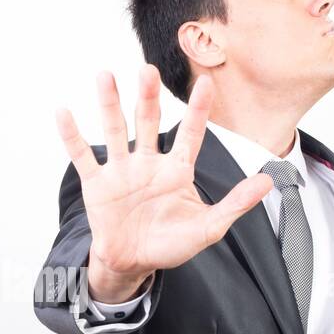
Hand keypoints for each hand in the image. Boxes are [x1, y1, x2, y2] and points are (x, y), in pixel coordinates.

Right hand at [55, 66, 272, 302]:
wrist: (133, 264)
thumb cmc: (170, 245)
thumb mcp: (208, 227)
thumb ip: (236, 203)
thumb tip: (269, 181)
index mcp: (177, 170)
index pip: (191, 134)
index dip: (199, 110)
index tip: (206, 83)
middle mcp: (148, 162)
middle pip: (149, 122)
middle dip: (148, 96)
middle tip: (147, 70)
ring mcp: (121, 170)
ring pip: (115, 130)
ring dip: (109, 104)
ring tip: (105, 77)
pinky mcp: (97, 183)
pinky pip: (82, 156)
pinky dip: (72, 135)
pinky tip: (63, 113)